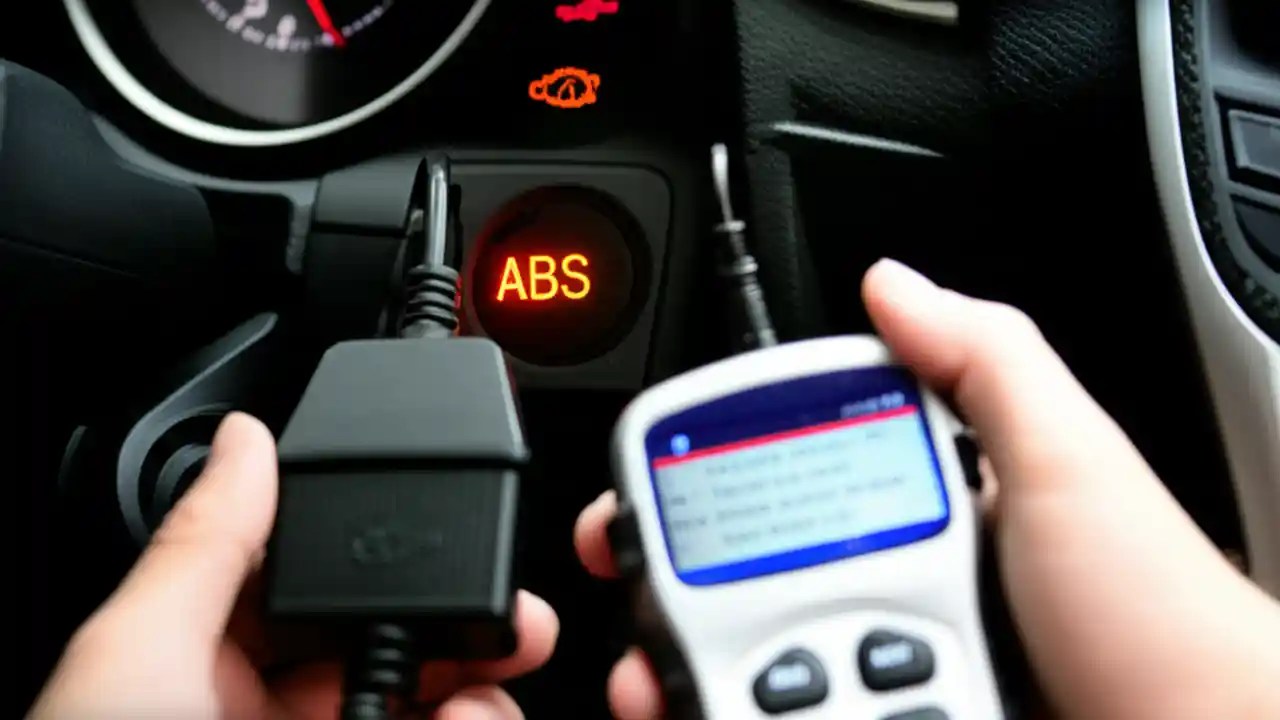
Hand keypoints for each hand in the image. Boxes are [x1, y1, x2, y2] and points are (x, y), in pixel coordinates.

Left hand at [31, 413, 557, 719]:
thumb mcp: (137, 659)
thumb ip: (206, 544)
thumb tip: (247, 440)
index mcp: (215, 676)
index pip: (331, 593)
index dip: (402, 561)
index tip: (459, 543)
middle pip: (407, 655)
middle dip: (474, 634)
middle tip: (517, 626)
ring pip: (451, 716)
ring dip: (486, 703)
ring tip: (481, 707)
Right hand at [574, 259, 1279, 719]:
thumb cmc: (1154, 620)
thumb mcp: (1071, 461)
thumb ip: (983, 361)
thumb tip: (892, 284)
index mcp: (922, 522)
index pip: (779, 495)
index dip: (698, 501)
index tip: (638, 515)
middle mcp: (893, 603)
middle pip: (741, 595)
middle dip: (669, 603)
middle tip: (636, 617)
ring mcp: (882, 687)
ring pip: (744, 681)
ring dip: (683, 682)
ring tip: (665, 689)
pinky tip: (703, 717)